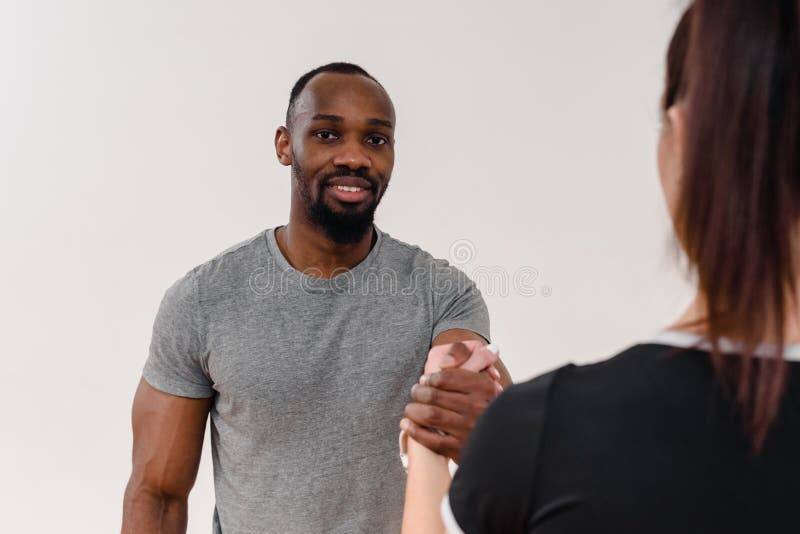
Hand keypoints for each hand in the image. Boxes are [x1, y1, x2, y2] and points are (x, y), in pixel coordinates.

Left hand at [401, 341, 501, 461]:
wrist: (508, 446)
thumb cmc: (493, 412)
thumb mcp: (493, 387)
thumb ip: (485, 367)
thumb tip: (491, 348)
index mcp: (484, 389)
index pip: (448, 377)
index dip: (432, 377)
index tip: (426, 380)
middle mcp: (476, 408)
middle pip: (435, 395)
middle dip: (419, 392)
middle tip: (415, 392)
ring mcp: (467, 429)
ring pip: (430, 414)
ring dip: (414, 410)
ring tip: (410, 409)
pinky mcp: (459, 449)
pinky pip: (430, 438)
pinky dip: (414, 430)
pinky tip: (407, 425)